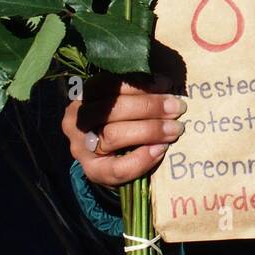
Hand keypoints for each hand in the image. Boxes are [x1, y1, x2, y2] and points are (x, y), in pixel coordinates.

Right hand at [62, 73, 186, 187]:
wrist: (110, 161)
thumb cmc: (122, 123)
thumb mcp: (124, 103)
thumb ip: (138, 93)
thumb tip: (166, 82)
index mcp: (84, 96)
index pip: (108, 84)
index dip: (138, 84)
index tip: (165, 84)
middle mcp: (77, 120)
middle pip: (112, 109)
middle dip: (149, 107)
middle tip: (177, 107)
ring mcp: (81, 147)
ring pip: (114, 135)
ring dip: (150, 130)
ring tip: (175, 129)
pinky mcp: (92, 171)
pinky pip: (118, 167)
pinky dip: (142, 158)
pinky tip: (160, 150)